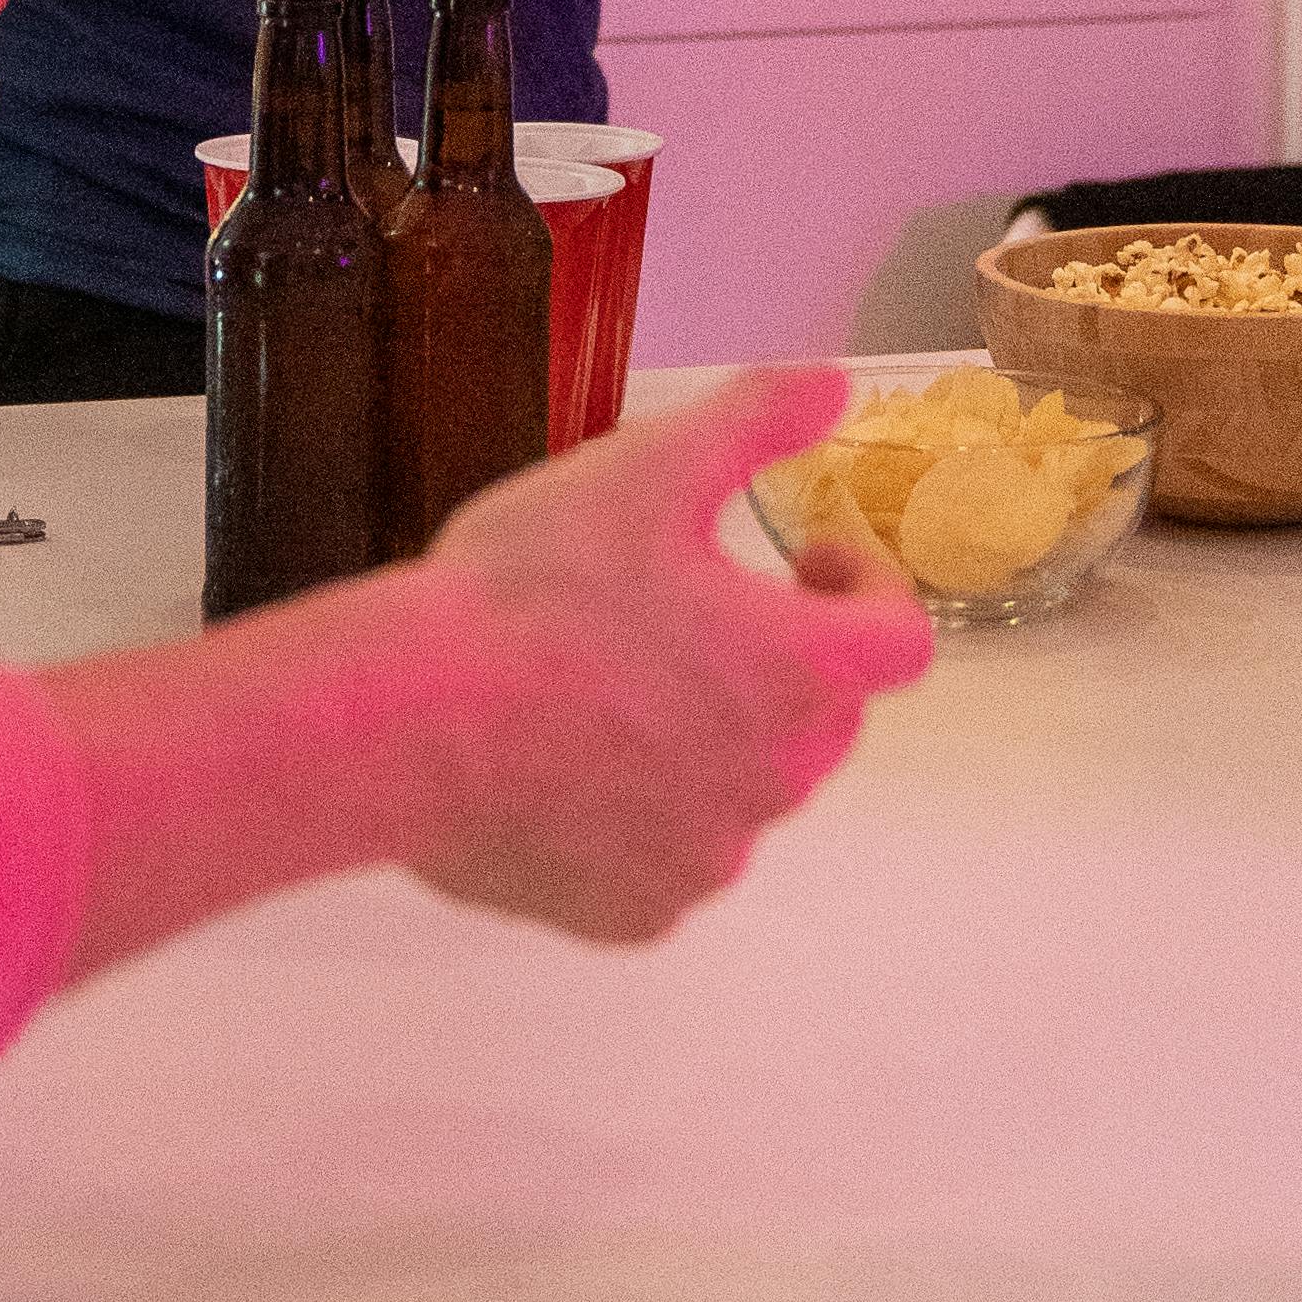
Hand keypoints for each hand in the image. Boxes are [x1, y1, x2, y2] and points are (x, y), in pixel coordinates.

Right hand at [399, 364, 927, 938]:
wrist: (401, 724)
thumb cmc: (528, 596)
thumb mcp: (647, 467)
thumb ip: (756, 420)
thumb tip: (832, 387)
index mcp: (795, 672)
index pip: (899, 642)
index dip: (868, 588)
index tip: (807, 558)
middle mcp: (771, 781)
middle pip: (827, 721)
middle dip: (787, 662)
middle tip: (700, 610)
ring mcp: (702, 859)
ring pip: (741, 792)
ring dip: (711, 742)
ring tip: (618, 683)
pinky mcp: (630, 913)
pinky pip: (665, 861)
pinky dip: (641, 817)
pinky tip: (571, 763)